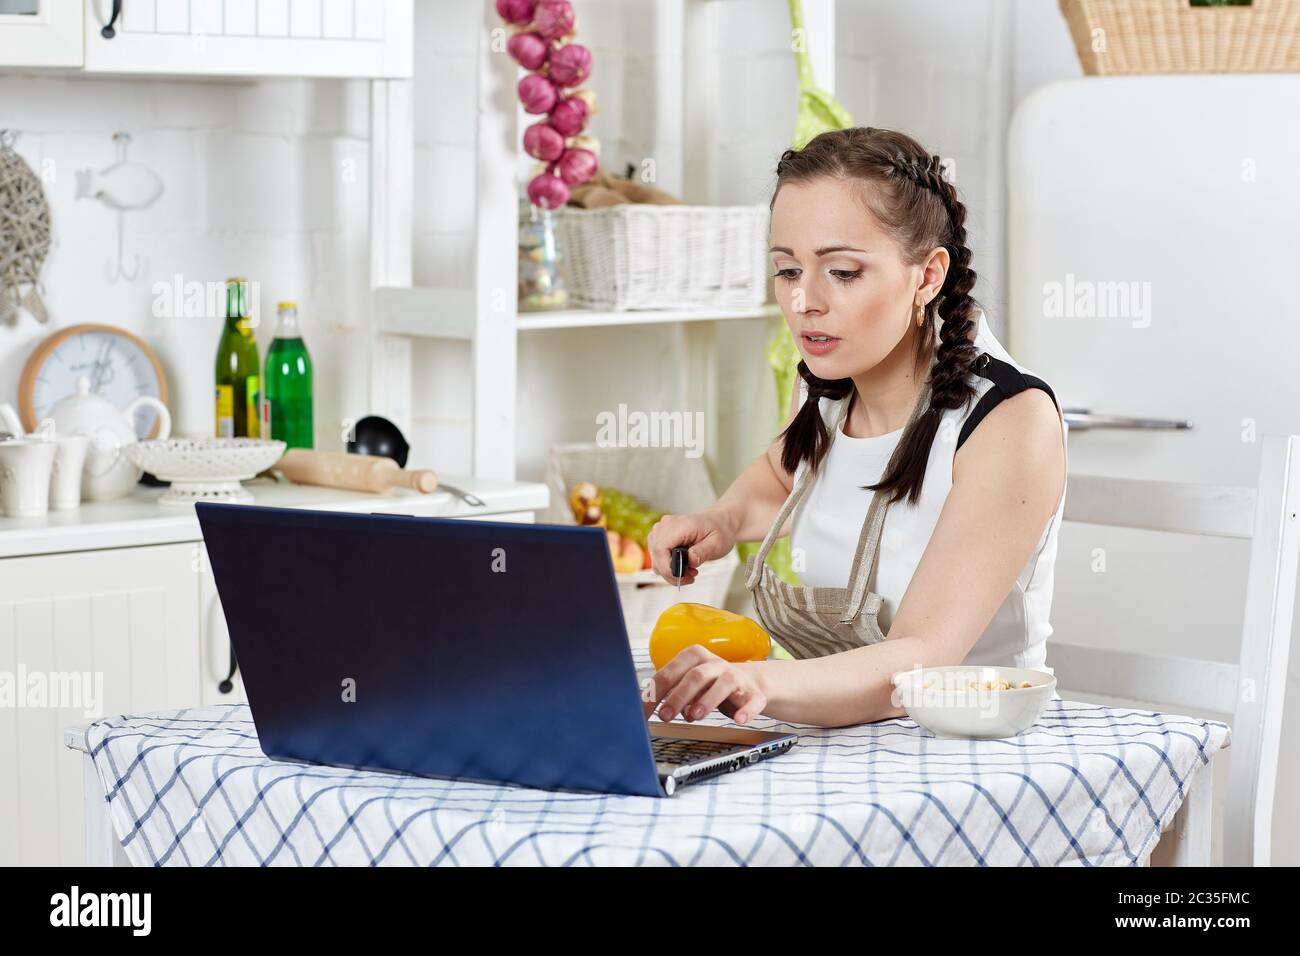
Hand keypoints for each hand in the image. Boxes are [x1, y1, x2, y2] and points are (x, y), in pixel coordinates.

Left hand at [642, 645, 767, 724]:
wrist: (749, 683)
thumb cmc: (710, 684)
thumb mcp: (687, 684)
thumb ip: (669, 693)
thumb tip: (646, 708)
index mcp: (694, 657)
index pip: (670, 673)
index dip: (655, 693)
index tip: (643, 711)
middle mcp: (715, 664)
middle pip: (695, 676)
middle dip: (678, 696)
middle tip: (665, 715)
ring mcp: (736, 677)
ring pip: (722, 684)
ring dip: (707, 700)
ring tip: (695, 716)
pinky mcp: (754, 693)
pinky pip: (752, 700)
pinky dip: (746, 710)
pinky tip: (738, 720)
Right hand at [646, 508, 737, 586]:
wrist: (717, 523)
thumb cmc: (718, 532)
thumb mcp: (717, 544)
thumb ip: (703, 552)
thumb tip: (690, 561)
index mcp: (681, 524)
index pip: (661, 547)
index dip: (666, 566)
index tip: (680, 577)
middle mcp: (667, 525)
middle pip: (656, 555)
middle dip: (670, 573)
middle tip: (690, 577)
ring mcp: (661, 530)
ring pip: (655, 558)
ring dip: (669, 571)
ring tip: (689, 572)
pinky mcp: (659, 537)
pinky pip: (657, 556)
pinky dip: (668, 566)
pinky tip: (683, 567)